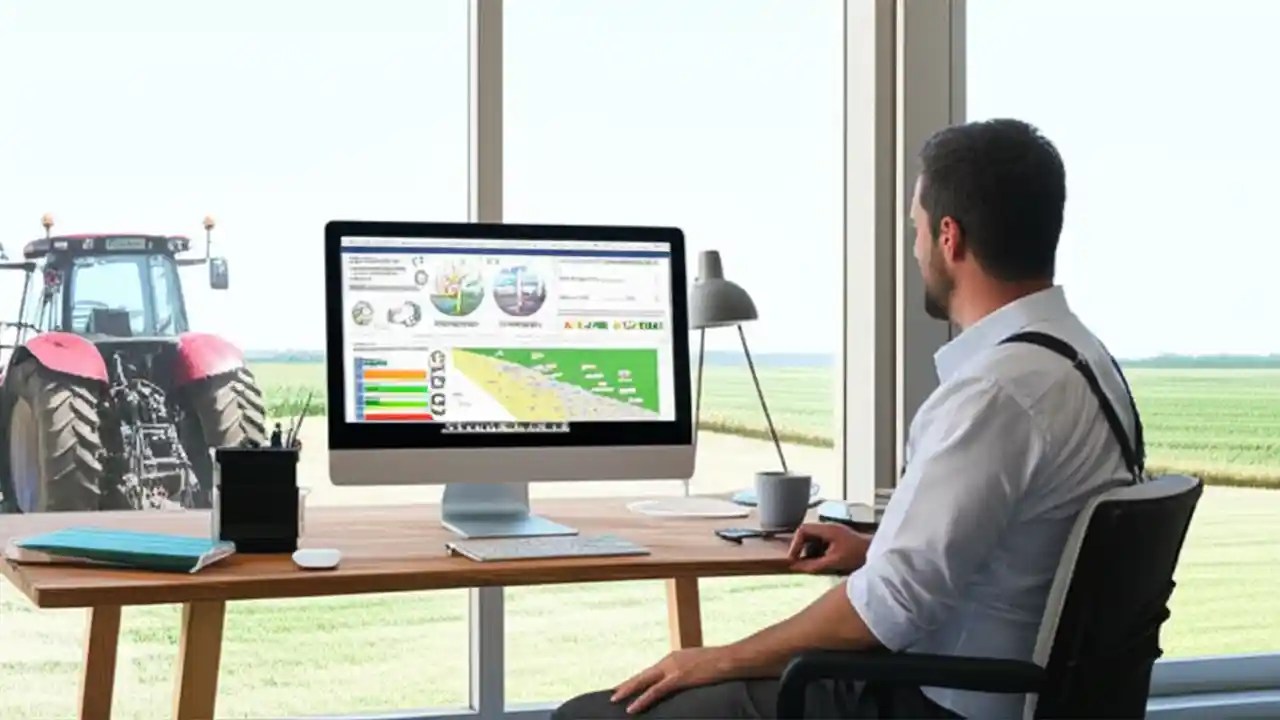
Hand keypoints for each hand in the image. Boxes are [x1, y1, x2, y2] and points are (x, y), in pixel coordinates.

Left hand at [611, 647, 733, 713]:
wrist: (731, 659)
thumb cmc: (721, 664)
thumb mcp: (700, 666)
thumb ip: (690, 672)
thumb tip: (687, 681)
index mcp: (675, 658)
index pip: (651, 671)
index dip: (637, 680)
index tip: (625, 686)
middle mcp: (670, 661)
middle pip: (643, 675)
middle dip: (627, 684)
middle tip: (612, 693)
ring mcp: (673, 668)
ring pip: (644, 681)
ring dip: (628, 691)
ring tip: (615, 700)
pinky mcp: (679, 678)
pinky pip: (655, 691)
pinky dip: (642, 700)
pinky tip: (632, 708)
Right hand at [787, 522, 869, 574]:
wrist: (879, 554)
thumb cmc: (858, 555)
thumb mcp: (833, 562)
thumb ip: (813, 565)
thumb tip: (796, 567)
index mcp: (828, 529)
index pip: (803, 530)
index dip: (795, 544)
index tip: (793, 559)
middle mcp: (829, 527)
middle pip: (807, 534)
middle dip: (802, 550)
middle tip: (801, 564)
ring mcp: (834, 532)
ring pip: (814, 540)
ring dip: (811, 553)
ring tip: (815, 566)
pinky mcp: (838, 538)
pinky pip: (822, 544)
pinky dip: (819, 554)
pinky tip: (826, 564)